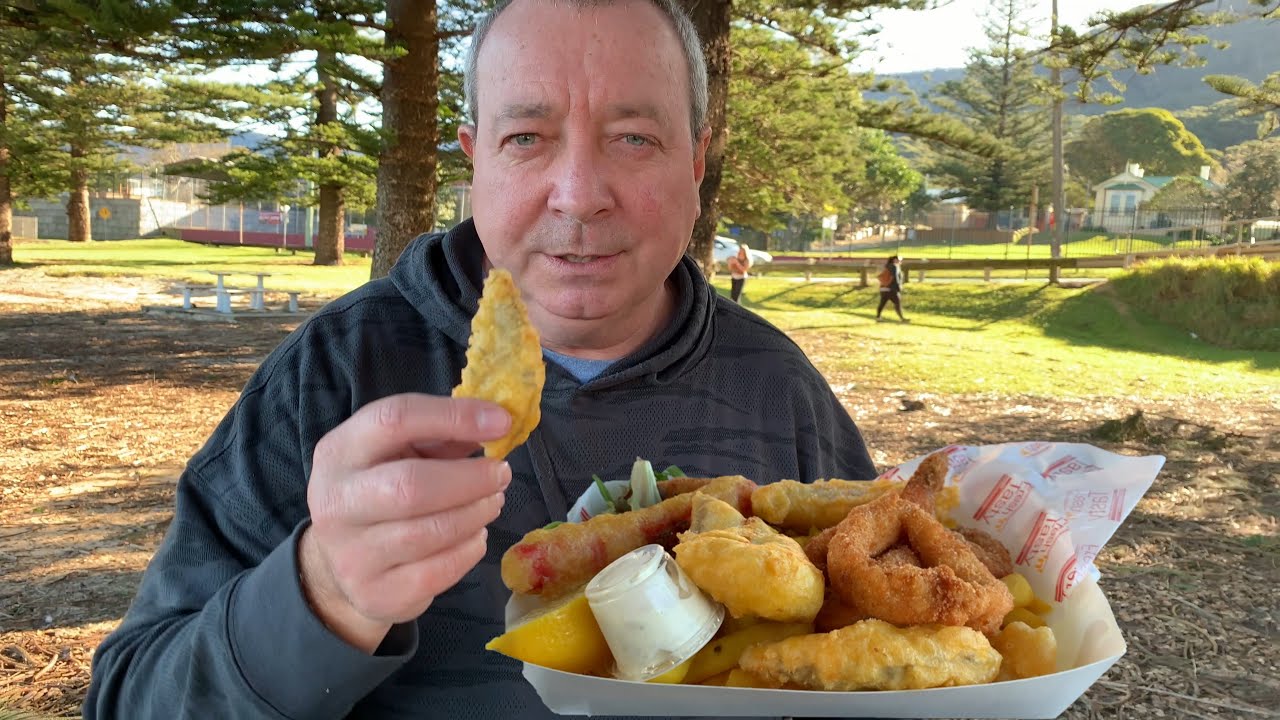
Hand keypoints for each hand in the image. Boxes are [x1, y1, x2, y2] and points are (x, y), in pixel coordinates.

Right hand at [299, 394, 512, 652]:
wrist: (340, 566)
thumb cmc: (381, 490)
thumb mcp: (398, 452)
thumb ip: (441, 435)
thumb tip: (496, 423)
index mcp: (339, 451)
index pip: (394, 420)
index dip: (453, 417)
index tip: (502, 422)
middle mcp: (335, 502)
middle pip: (412, 486)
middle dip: (471, 479)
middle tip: (501, 474)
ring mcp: (350, 554)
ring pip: (430, 532)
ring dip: (476, 513)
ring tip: (492, 502)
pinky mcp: (375, 594)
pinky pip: (438, 571)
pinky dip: (469, 549)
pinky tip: (476, 535)